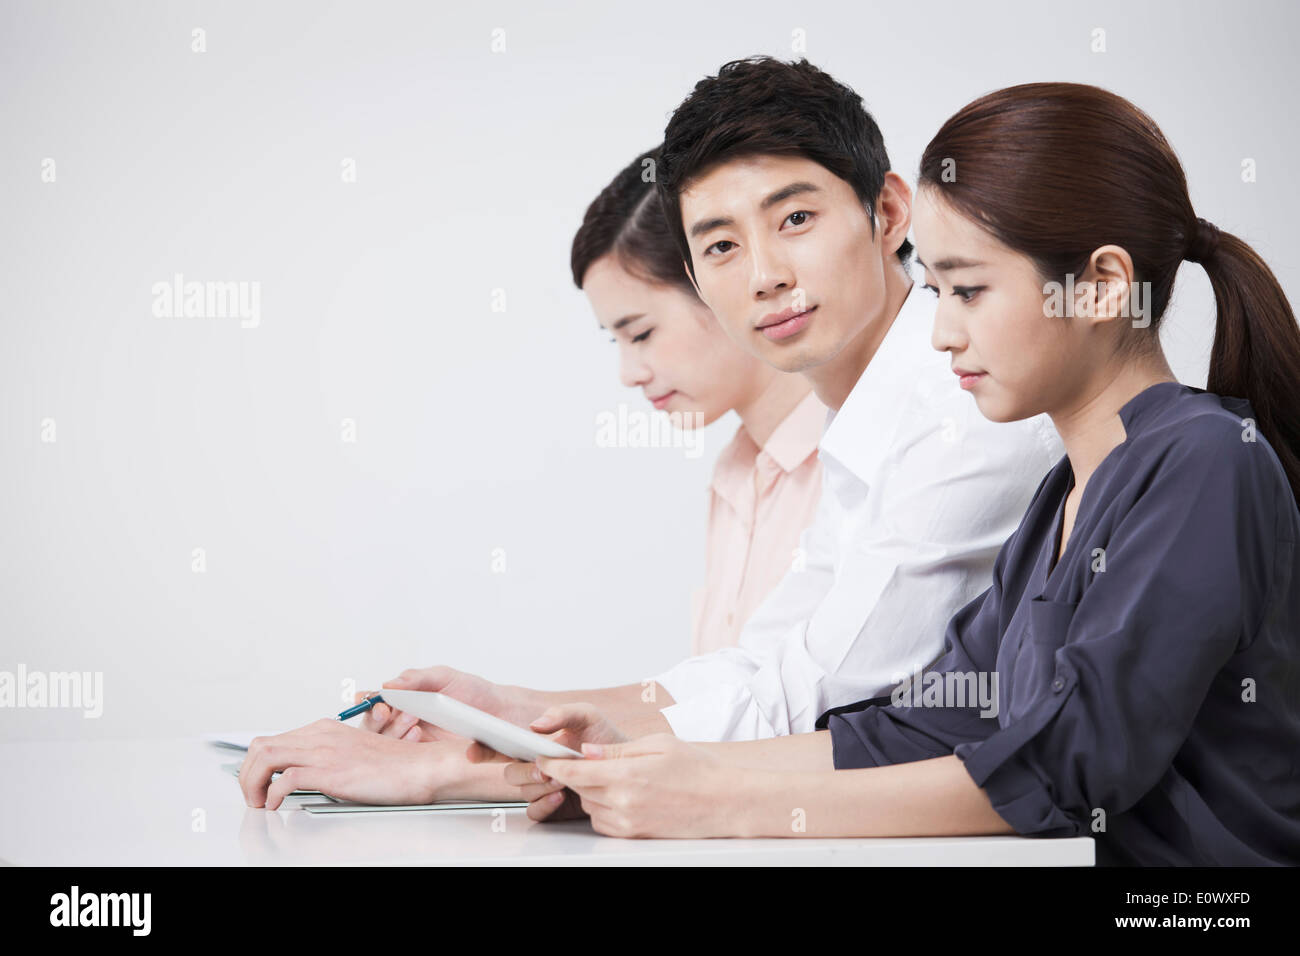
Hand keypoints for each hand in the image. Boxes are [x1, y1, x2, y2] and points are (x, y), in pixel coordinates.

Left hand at [239, 719, 454, 809]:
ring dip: (253, 783)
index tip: (258, 784)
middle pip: (261, 746)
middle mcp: (320, 734)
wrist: (419, 768)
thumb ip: (327, 757)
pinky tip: (279, 806)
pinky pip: (286, 780)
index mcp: (324, 728)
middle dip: (247, 774)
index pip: (272, 740)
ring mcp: (325, 751)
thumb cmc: (393, 766)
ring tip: (260, 802)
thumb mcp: (352, 753)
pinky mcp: (331, 771)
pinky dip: (274, 796)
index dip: (256, 765)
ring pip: (265, 757)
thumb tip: (301, 776)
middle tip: (254, 796)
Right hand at [358, 666, 541, 739]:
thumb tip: (389, 684)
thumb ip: (416, 678)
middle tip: (385, 712)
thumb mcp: (444, 676)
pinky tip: (419, 734)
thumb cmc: (473, 691)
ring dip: (392, 730)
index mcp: (406, 697)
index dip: (367, 702)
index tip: (372, 701)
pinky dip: (406, 747)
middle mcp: (406, 719)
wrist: (500, 713)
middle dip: (375, 719)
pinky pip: (406, 757)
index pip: (376, 700)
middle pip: (374, 724)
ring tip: (412, 719)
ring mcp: (415, 739)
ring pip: (387, 742)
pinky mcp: (427, 756)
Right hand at [472, 703, 629, 822]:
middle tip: (543, 768)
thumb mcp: (586, 715)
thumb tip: (536, 724)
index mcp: (534, 743)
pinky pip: (535, 811)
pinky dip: (544, 804)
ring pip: (522, 792)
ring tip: (560, 780)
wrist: (626, 765)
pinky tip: (560, 794)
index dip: (482, 748)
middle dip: (523, 771)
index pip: (500, 745)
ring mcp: (541, 786)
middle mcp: (534, 765)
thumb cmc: (604, 739)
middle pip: (509, 772)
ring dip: (538, 787)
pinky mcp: (551, 806)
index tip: (474, 750)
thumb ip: (561, 713)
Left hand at [535, 734, 736, 837]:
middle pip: (579, 789)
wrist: (726, 801)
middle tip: (585, 761)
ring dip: (592, 792)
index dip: (553, 765)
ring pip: (591, 806)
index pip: (575, 772)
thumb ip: (618, 749)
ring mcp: (629, 822)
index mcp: (627, 775)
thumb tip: (587, 751)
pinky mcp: (635, 835)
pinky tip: (622, 796)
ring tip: (616, 777)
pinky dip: (604, 808)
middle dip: (576, 775)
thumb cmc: (698, 769)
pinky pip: (604, 822)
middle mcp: (624, 802)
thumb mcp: (658, 744)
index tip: (542, 758)